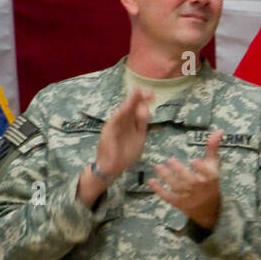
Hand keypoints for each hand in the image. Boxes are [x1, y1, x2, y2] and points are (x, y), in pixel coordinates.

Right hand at [78, 88, 151, 205]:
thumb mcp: (139, 138)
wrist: (112, 169)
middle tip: (144, 90)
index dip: (143, 101)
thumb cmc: (125, 154)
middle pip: (130, 108)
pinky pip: (114, 123)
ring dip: (129, 103)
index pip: (137, 109)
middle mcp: (122, 123)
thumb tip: (146, 109)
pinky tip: (126, 108)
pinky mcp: (108, 134)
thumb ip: (142, 124)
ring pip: (122, 113)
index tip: (152, 94)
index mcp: (131, 123)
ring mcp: (114, 127)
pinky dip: (120, 115)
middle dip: (136, 99)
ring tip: (135, 94)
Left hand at [150, 129, 221, 230]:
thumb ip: (213, 148)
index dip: (201, 168)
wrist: (208, 209)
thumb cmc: (210, 182)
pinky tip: (151, 181)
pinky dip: (159, 190)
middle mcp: (199, 188)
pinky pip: (168, 197)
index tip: (194, 161)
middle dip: (179, 170)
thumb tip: (218, 130)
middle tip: (170, 160)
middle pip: (189, 180)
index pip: (207, 173)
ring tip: (158, 166)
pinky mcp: (179, 203)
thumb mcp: (214, 165)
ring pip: (177, 187)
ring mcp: (188, 197)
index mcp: (210, 178)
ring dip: (167, 177)